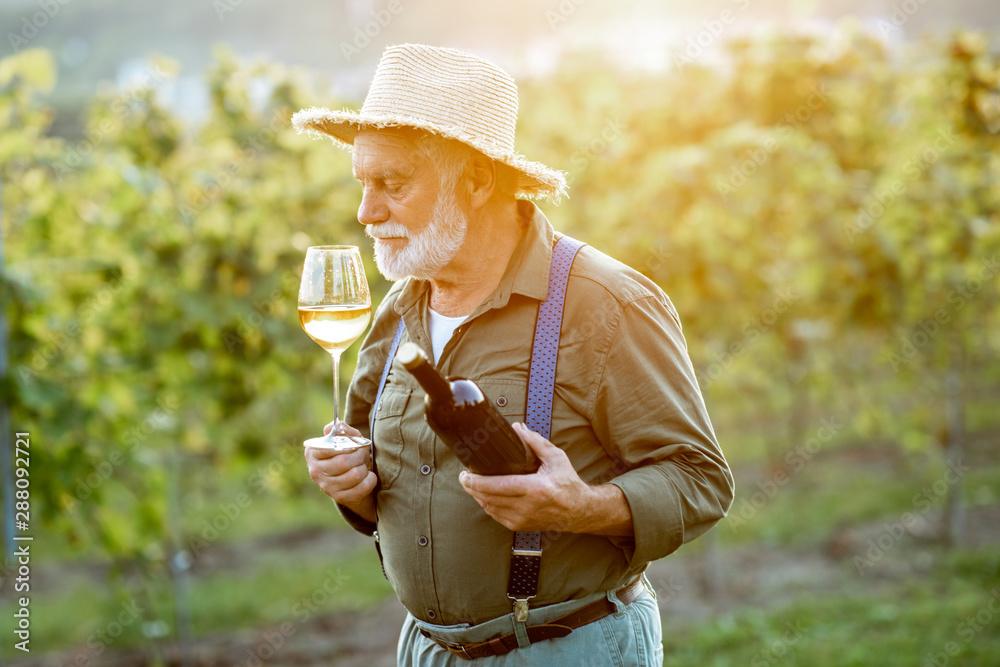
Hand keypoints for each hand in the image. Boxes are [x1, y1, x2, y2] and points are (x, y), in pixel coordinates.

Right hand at [304, 420, 376, 519]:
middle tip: (363, 455)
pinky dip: (370, 481)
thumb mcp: (347, 437)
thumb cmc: (349, 452)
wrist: (354, 476)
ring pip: (354, 475)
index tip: (354, 445)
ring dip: (364, 468)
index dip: (347, 445)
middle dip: (359, 456)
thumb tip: (337, 425)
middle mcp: (315, 471)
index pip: (329, 448)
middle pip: (343, 462)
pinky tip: (368, 476)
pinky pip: (361, 489)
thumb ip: (342, 429)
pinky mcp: (339, 498)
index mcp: (313, 453)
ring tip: (363, 466)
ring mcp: (326, 486)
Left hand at [458, 423, 596, 532]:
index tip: (466, 474)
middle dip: (472, 488)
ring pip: (490, 509)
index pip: (498, 486)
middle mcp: (527, 507)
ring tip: (472, 485)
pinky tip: (484, 496)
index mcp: (536, 489)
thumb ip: (535, 442)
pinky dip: (487, 506)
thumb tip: (517, 428)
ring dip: (478, 497)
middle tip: (464, 477)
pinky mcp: (521, 526)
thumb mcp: (556, 458)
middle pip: (489, 498)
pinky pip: (496, 516)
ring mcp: (523, 519)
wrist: (579, 510)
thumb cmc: (568, 483)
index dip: (477, 482)